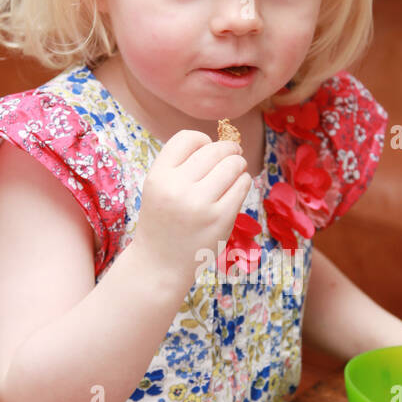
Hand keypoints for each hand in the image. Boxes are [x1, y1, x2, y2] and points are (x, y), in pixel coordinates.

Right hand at [132, 130, 252, 290]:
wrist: (160, 263)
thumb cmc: (164, 220)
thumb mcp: (158, 187)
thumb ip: (182, 163)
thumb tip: (225, 142)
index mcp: (158, 176)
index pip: (188, 138)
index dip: (202, 140)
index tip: (206, 151)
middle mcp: (177, 188)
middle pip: (215, 149)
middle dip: (228, 150)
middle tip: (231, 156)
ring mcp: (200, 204)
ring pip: (233, 164)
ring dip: (238, 164)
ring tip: (234, 172)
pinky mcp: (220, 219)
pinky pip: (243, 185)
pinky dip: (243, 182)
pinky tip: (235, 189)